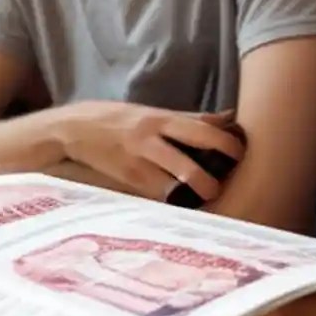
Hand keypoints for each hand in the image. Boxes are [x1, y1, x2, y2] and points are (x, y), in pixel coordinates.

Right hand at [55, 102, 244, 201]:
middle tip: (224, 186)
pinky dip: (171, 199)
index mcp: (161, 118)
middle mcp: (150, 139)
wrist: (74, 128)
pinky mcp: (126, 179)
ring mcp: (137, 161)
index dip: (227, 143)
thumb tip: (229, 116)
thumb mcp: (152, 112)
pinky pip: (155, 194)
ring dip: (192, 193)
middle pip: (188, 160)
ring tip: (206, 199)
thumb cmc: (118, 119)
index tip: (242, 154)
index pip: (202, 129)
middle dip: (210, 177)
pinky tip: (182, 204)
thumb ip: (189, 118)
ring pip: (171, 183)